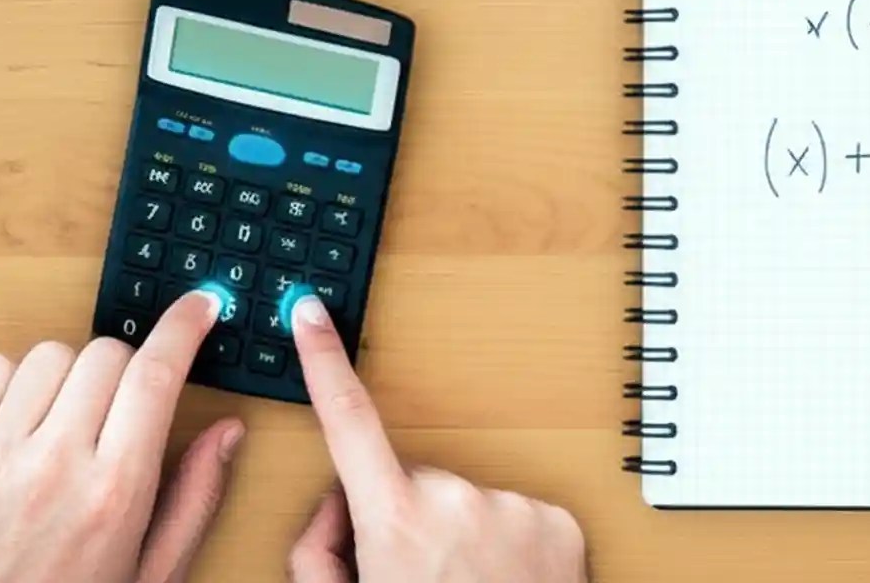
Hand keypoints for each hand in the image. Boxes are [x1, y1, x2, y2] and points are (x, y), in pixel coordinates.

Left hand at [0, 291, 245, 582]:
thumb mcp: (153, 571)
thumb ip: (196, 496)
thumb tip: (227, 432)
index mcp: (115, 491)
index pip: (157, 374)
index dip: (185, 327)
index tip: (200, 307)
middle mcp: (54, 463)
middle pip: (107, 354)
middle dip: (131, 366)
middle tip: (130, 403)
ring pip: (51, 353)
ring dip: (74, 372)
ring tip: (75, 416)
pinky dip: (16, 379)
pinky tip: (29, 417)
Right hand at [285, 296, 587, 582]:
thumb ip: (319, 554)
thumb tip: (336, 509)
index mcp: (395, 522)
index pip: (348, 421)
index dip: (324, 361)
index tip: (312, 314)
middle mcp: (455, 501)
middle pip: (408, 481)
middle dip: (403, 517)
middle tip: (411, 575)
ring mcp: (512, 506)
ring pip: (464, 500)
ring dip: (459, 534)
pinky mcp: (557, 519)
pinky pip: (513, 513)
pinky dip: (506, 542)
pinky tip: (503, 582)